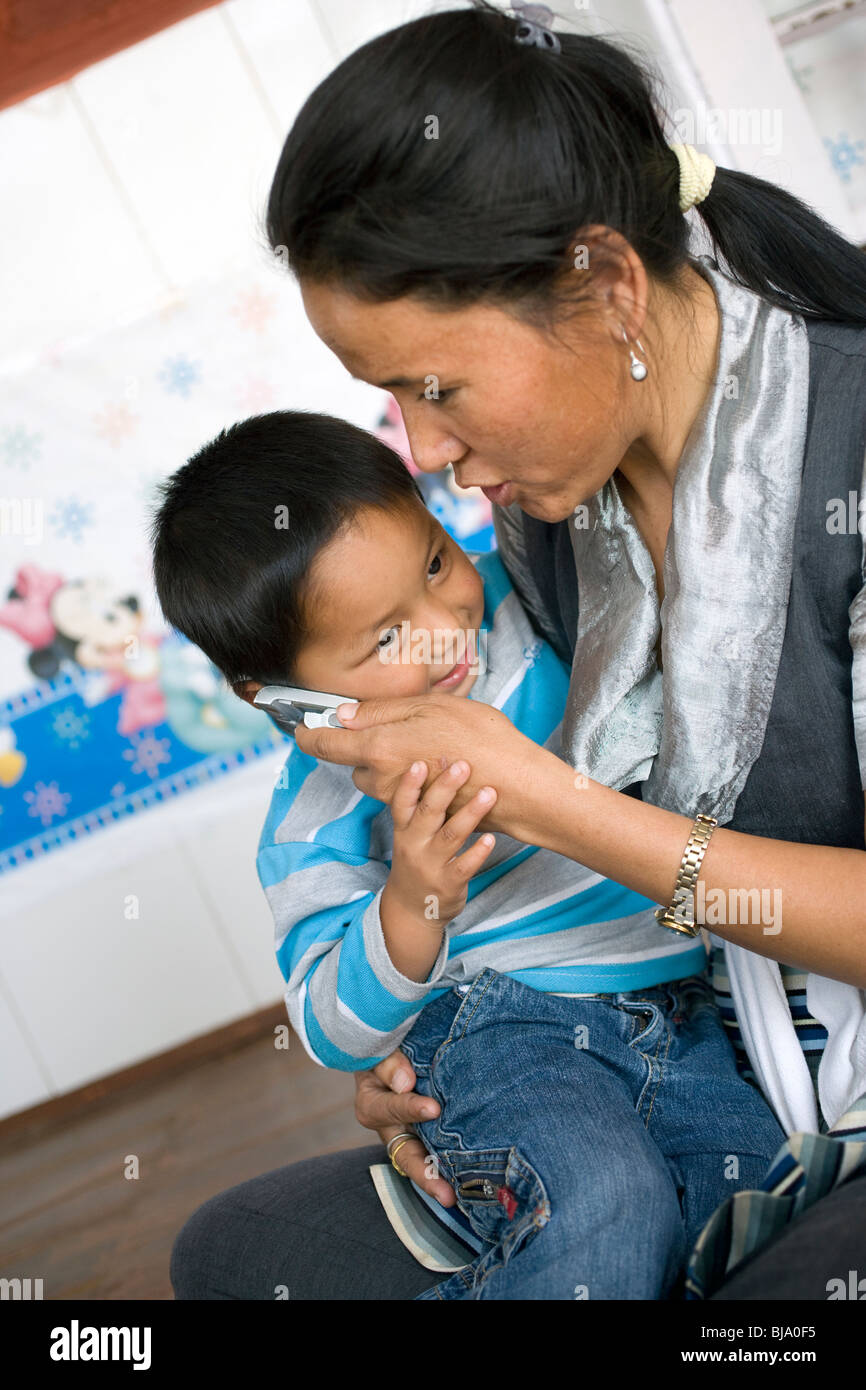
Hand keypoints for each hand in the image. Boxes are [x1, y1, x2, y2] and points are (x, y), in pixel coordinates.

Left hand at [293, 692, 540, 835]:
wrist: (517, 788)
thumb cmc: (480, 740)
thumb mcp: (431, 707)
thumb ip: (382, 711)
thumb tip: (344, 715)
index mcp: (378, 749)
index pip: (323, 745)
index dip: (307, 734)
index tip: (302, 725)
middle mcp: (381, 779)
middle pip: (355, 762)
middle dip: (367, 744)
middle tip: (400, 725)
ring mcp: (399, 799)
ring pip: (379, 776)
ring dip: (393, 761)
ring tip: (431, 743)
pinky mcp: (417, 812)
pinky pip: (402, 790)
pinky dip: (412, 776)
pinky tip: (441, 763)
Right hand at [355, 1051, 455, 1206]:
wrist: (398, 1045)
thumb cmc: (389, 1046)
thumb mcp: (382, 1048)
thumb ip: (390, 1062)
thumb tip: (405, 1082)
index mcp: (372, 1102)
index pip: (389, 1108)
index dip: (410, 1108)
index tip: (433, 1109)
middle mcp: (390, 1127)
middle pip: (406, 1155)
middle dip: (425, 1175)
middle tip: (445, 1193)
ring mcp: (411, 1134)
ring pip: (424, 1161)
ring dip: (439, 1178)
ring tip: (456, 1197)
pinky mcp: (431, 1135)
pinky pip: (441, 1152)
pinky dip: (454, 1164)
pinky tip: (474, 1176)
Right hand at [387, 759, 497, 925]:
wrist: (412, 910)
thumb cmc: (417, 862)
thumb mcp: (410, 837)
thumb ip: (424, 809)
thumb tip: (445, 766)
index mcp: (403, 831)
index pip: (401, 804)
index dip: (409, 784)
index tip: (420, 762)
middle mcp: (414, 846)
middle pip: (428, 813)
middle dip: (445, 788)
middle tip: (463, 766)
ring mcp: (431, 865)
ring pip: (451, 835)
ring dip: (471, 813)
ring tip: (490, 793)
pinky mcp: (449, 883)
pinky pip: (465, 865)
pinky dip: (478, 851)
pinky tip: (491, 838)